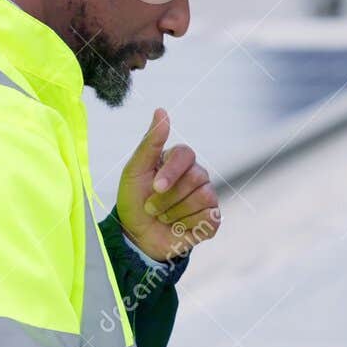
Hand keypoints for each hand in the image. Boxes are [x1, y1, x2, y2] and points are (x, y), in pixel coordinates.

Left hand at [117, 108, 221, 260]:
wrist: (136, 236)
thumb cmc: (134, 201)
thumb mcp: (134, 170)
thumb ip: (150, 142)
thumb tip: (161, 111)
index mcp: (178, 161)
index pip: (186, 154)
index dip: (172, 171)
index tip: (156, 186)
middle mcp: (196, 175)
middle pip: (195, 178)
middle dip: (168, 198)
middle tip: (152, 207)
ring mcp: (206, 197)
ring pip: (203, 198)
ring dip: (175, 213)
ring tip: (164, 217)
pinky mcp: (212, 220)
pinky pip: (210, 217)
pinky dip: (189, 225)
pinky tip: (179, 227)